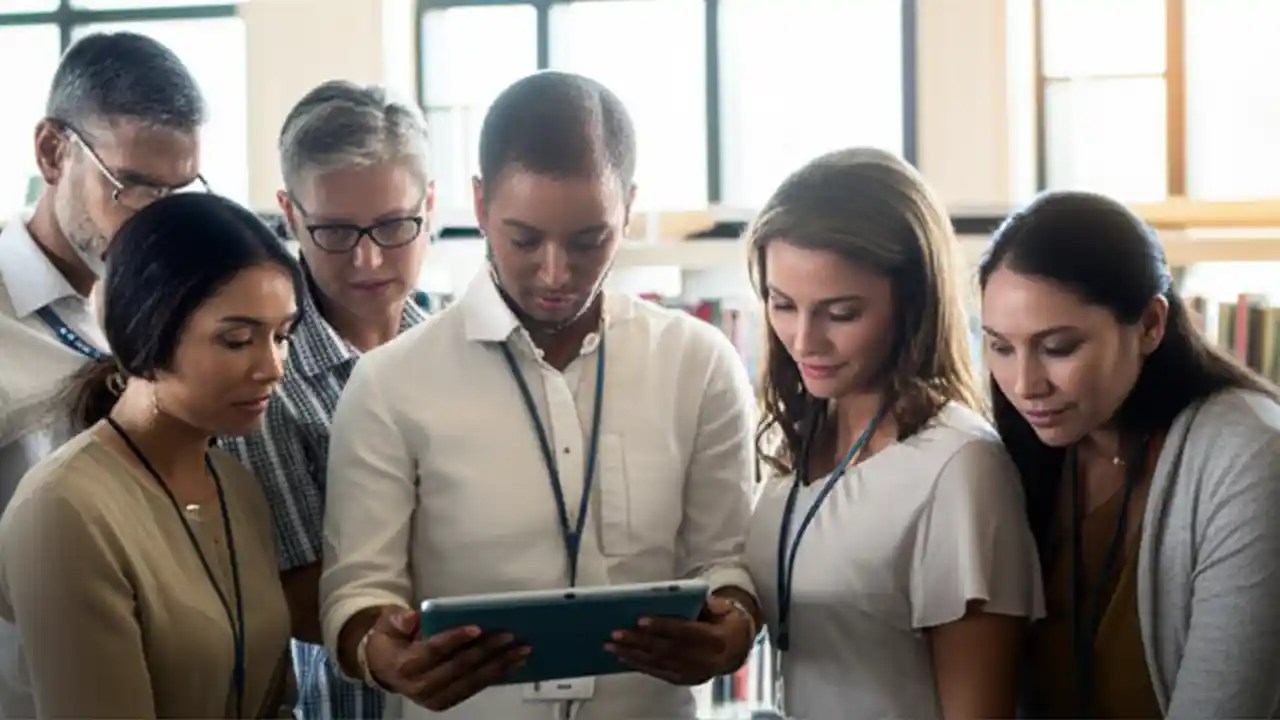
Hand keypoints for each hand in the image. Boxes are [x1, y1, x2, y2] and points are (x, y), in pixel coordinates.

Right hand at [364, 607, 530, 711]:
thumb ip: (397, 620)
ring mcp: (435, 698)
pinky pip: (475, 688)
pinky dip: (495, 675)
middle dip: (487, 651)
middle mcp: (420, 686)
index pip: (434, 650)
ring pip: (472, 681)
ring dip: (499, 665)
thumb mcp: (387, 625)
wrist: (384, 669)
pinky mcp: (446, 702)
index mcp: (405, 664)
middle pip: (459, 666)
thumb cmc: (392, 641)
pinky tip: (513, 663)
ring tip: (521, 650)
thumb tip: (411, 617)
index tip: (478, 628)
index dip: (456, 639)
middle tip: (510, 635)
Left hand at [605, 596, 755, 685]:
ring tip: (611, 646)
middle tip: (615, 634)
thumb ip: (702, 604)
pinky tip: (623, 658)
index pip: (685, 632)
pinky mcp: (685, 680)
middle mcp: (704, 660)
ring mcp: (694, 674)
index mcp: (716, 639)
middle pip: (666, 650)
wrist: (737, 648)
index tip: (640, 619)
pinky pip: (659, 673)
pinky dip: (639, 666)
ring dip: (632, 655)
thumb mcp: (721, 608)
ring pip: (659, 664)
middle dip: (638, 642)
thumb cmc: (724, 621)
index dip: (662, 626)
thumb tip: (677, 597)